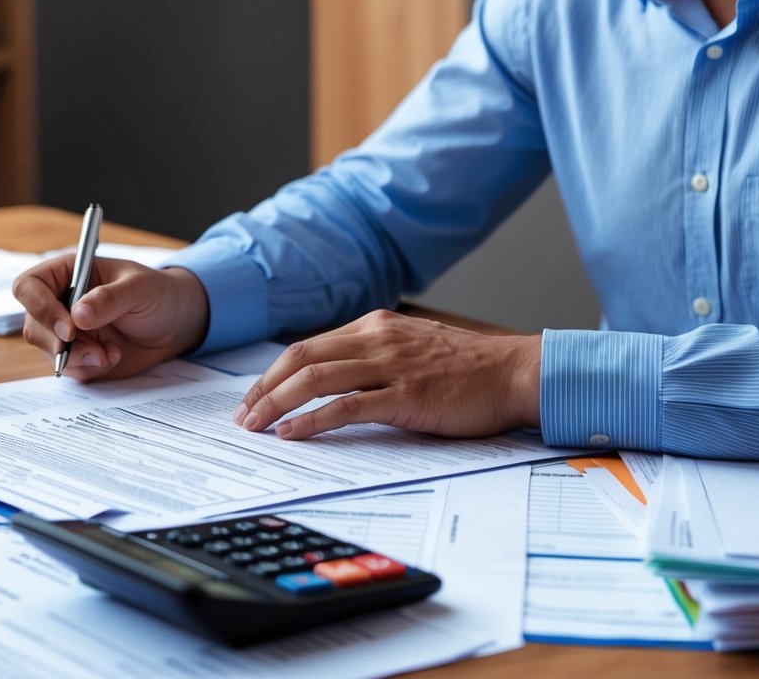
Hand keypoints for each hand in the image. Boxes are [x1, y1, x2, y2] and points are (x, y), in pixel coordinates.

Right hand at [13, 256, 208, 381]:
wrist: (174, 323)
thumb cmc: (157, 293)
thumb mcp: (139, 288)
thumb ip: (110, 298)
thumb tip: (78, 315)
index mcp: (67, 273)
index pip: (29, 286)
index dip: (40, 307)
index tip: (69, 329)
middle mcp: (60, 302)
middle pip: (33, 325)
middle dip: (59, 343)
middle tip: (93, 351)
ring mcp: (67, 331)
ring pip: (49, 351)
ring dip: (78, 358)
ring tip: (110, 353)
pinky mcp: (78, 355)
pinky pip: (69, 368)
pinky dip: (90, 368)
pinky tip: (113, 356)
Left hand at [232, 309, 540, 439]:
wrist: (515, 373)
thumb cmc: (469, 369)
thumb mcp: (413, 348)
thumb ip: (376, 357)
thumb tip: (336, 380)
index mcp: (376, 326)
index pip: (308, 346)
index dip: (274, 373)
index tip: (255, 397)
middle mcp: (378, 339)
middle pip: (301, 358)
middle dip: (264, 388)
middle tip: (243, 416)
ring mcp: (391, 366)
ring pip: (315, 378)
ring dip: (276, 403)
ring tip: (255, 426)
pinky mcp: (406, 396)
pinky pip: (346, 406)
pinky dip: (312, 420)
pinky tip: (292, 434)